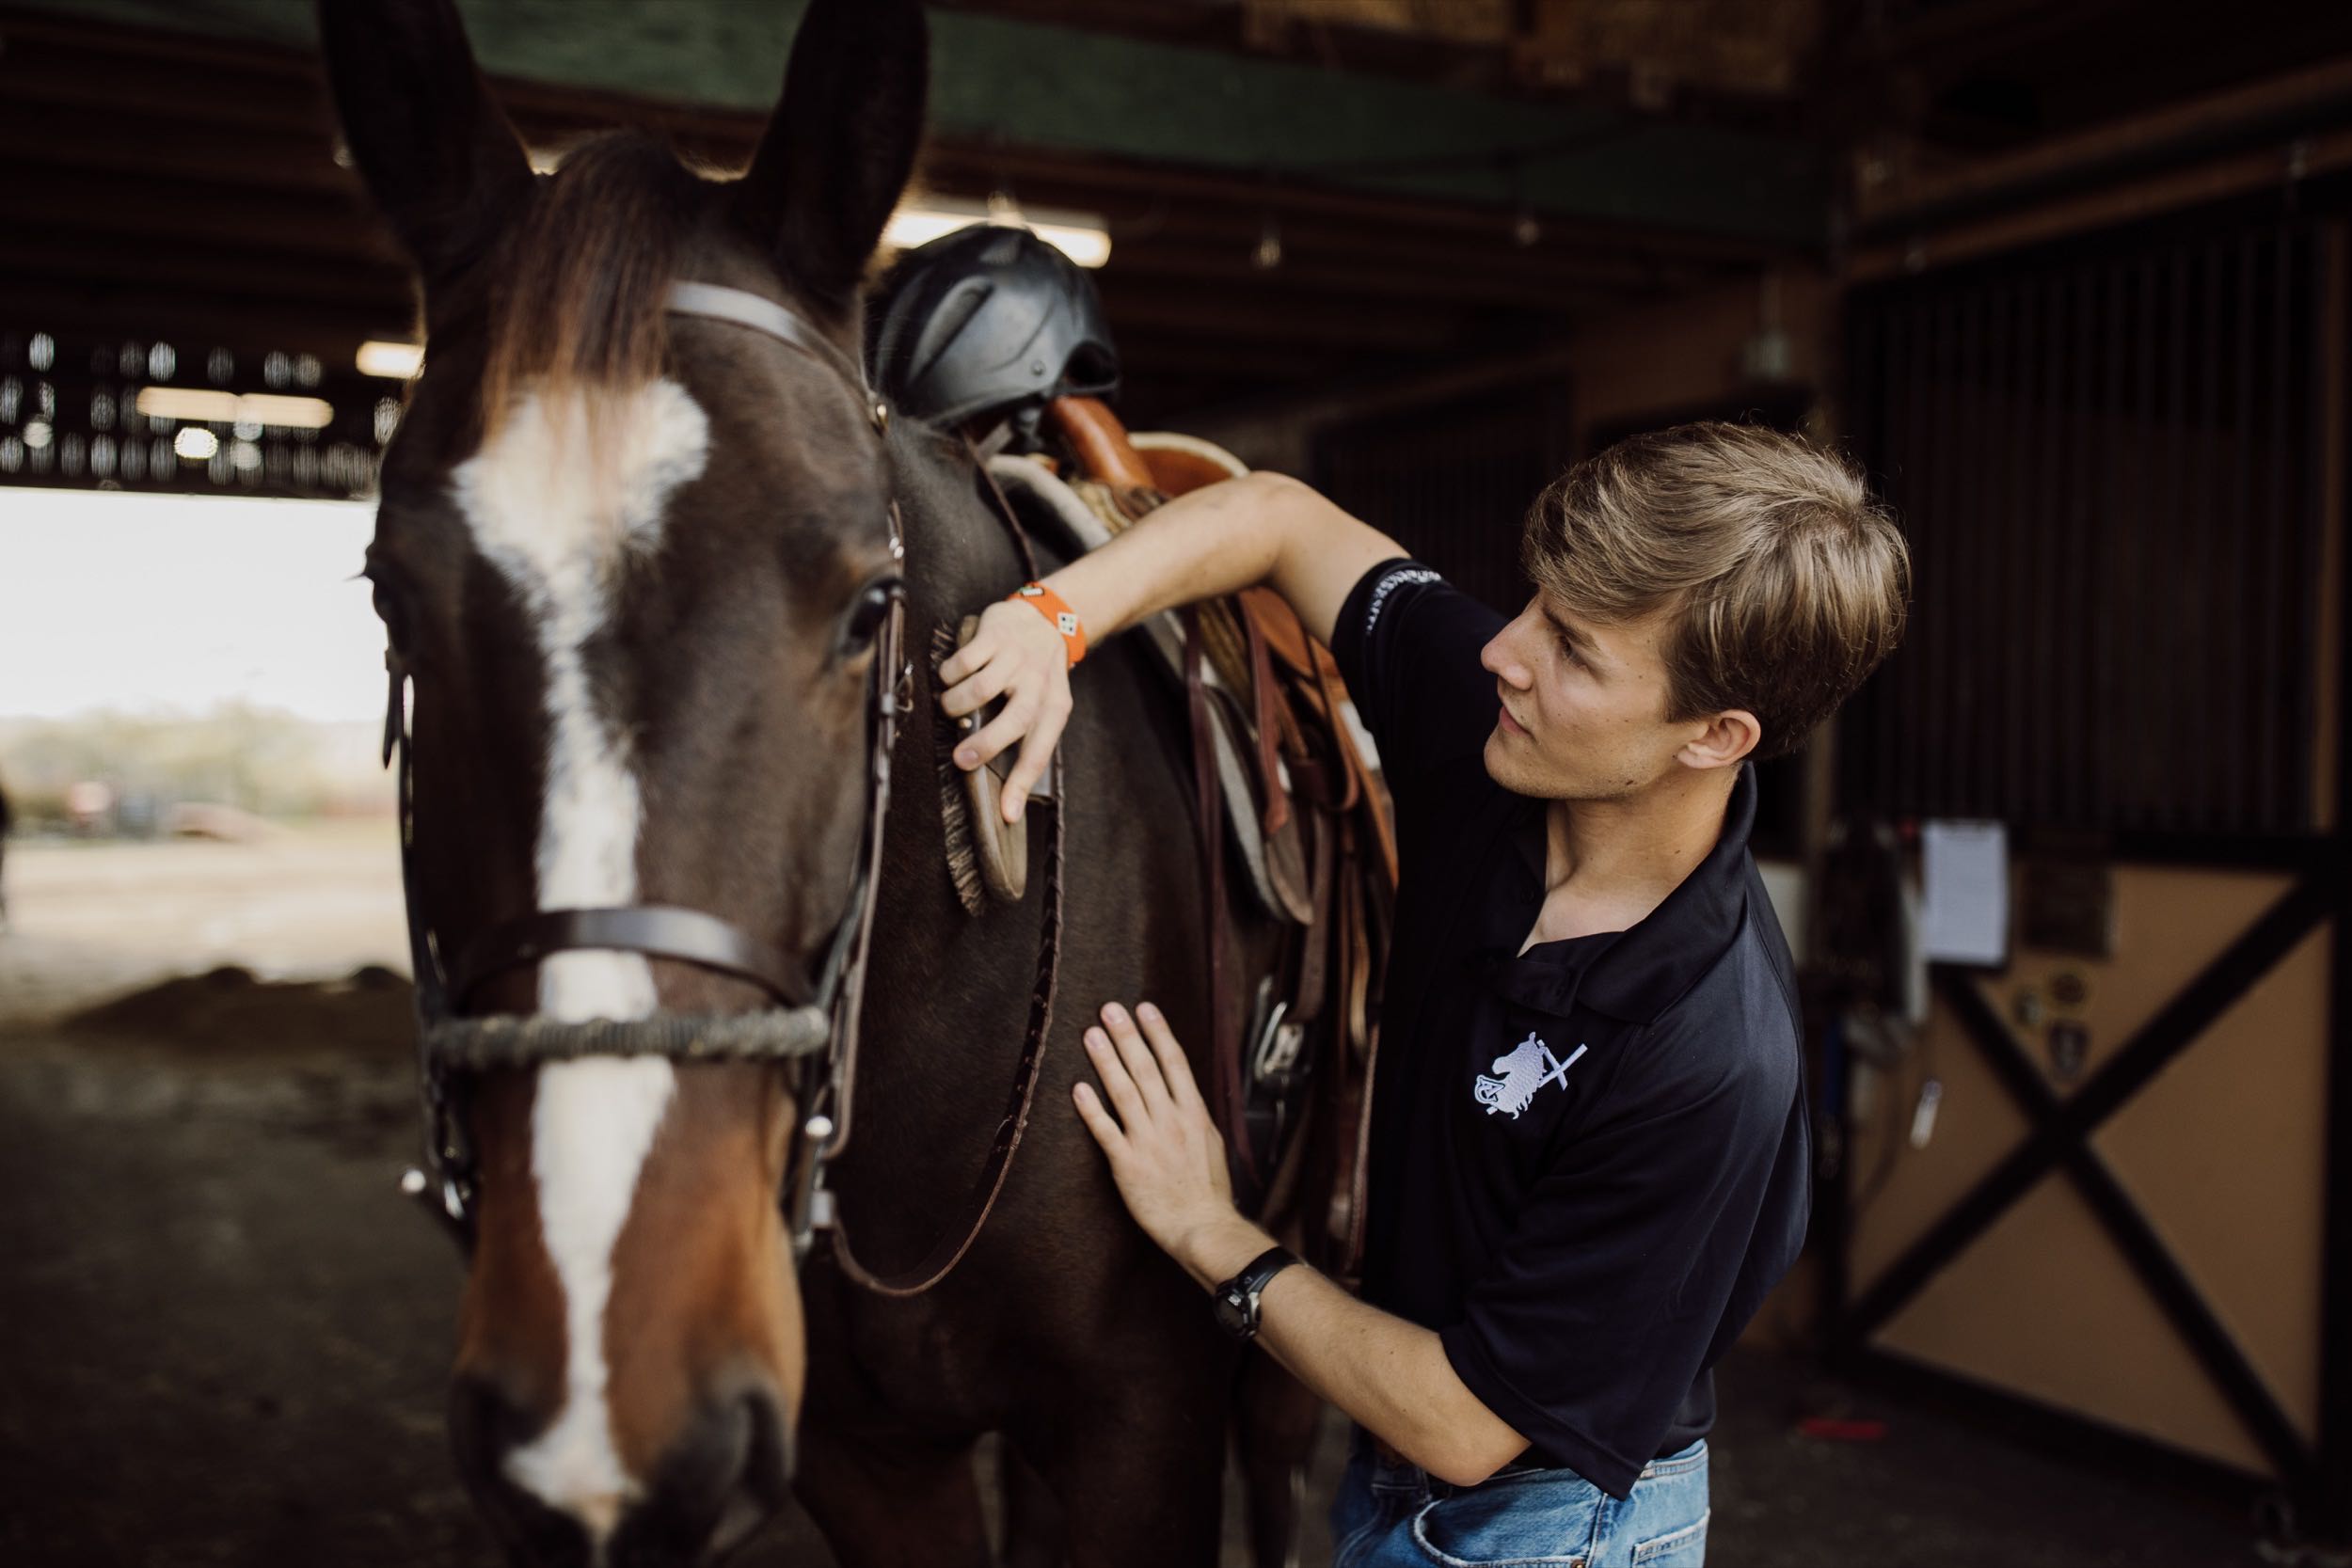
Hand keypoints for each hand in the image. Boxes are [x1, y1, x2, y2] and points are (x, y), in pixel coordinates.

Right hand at [935, 598, 1072, 822]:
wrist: (1046, 619)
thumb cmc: (1038, 674)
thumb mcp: (1045, 703)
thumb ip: (1025, 734)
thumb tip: (1003, 779)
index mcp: (1054, 708)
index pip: (1039, 752)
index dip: (1022, 785)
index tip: (1007, 814)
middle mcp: (1038, 684)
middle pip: (1016, 720)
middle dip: (986, 744)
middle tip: (962, 760)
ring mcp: (1016, 658)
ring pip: (981, 688)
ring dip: (957, 705)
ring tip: (950, 710)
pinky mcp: (994, 636)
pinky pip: (964, 661)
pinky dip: (949, 675)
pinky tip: (949, 678)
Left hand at [1072, 1002, 1246, 1276]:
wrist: (1203, 1227)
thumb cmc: (1208, 1189)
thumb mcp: (1210, 1142)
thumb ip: (1193, 1114)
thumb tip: (1182, 1091)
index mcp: (1194, 1112)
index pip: (1175, 1063)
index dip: (1158, 1033)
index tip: (1144, 1008)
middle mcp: (1171, 1120)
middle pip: (1146, 1069)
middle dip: (1127, 1035)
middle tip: (1109, 1008)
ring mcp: (1149, 1141)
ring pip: (1124, 1092)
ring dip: (1106, 1060)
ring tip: (1091, 1035)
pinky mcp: (1128, 1164)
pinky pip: (1106, 1131)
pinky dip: (1092, 1109)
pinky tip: (1079, 1088)